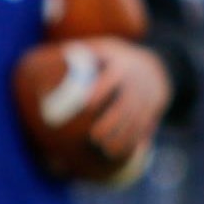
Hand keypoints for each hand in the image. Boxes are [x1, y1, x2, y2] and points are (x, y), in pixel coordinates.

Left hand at [81, 36, 170, 161]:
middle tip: (94, 137)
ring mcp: (145, 99)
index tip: (87, 105)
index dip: (100, 92)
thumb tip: (49, 69)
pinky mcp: (152, 113)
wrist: (154, 69)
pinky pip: (143, 128)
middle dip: (112, 122)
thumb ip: (79, 56)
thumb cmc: (114, 61)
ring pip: (136, 120)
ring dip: (123, 137)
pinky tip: (120, 152)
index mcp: (120, 67)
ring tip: (106, 150)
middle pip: (125, 105)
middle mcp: (135, 84)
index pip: (111, 79)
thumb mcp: (101, 51)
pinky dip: (133, 141)